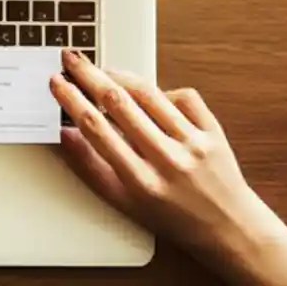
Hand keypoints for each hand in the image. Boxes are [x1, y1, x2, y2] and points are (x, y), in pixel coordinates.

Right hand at [51, 50, 286, 285]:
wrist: (229, 228)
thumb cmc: (172, 218)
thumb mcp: (124, 203)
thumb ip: (91, 168)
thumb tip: (65, 134)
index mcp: (141, 181)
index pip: (97, 129)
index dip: (72, 100)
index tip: (57, 82)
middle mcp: (168, 159)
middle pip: (119, 104)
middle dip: (89, 75)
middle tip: (71, 58)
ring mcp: (193, 143)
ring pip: (149, 93)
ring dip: (120, 75)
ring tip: (102, 69)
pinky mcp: (213, 131)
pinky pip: (183, 96)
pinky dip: (163, 90)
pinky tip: (150, 95)